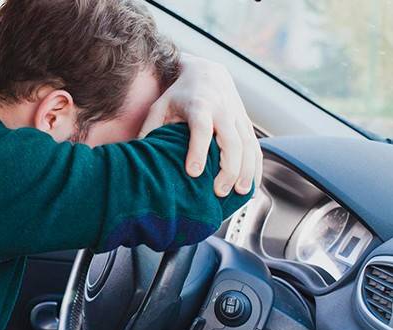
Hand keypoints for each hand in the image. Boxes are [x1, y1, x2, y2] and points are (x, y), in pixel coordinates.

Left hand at [139, 53, 261, 196]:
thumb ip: (149, 129)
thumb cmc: (179, 94)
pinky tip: (251, 186)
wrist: (207, 72)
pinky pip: (256, 148)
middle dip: (229, 168)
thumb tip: (137, 154)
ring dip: (246, 170)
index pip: (200, 127)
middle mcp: (222, 110)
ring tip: (239, 193)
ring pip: (248, 145)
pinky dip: (256, 167)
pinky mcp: (246, 124)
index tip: (193, 171)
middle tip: (219, 191)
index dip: (198, 149)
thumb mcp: (160, 106)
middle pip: (231, 140)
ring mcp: (237, 117)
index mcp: (199, 105)